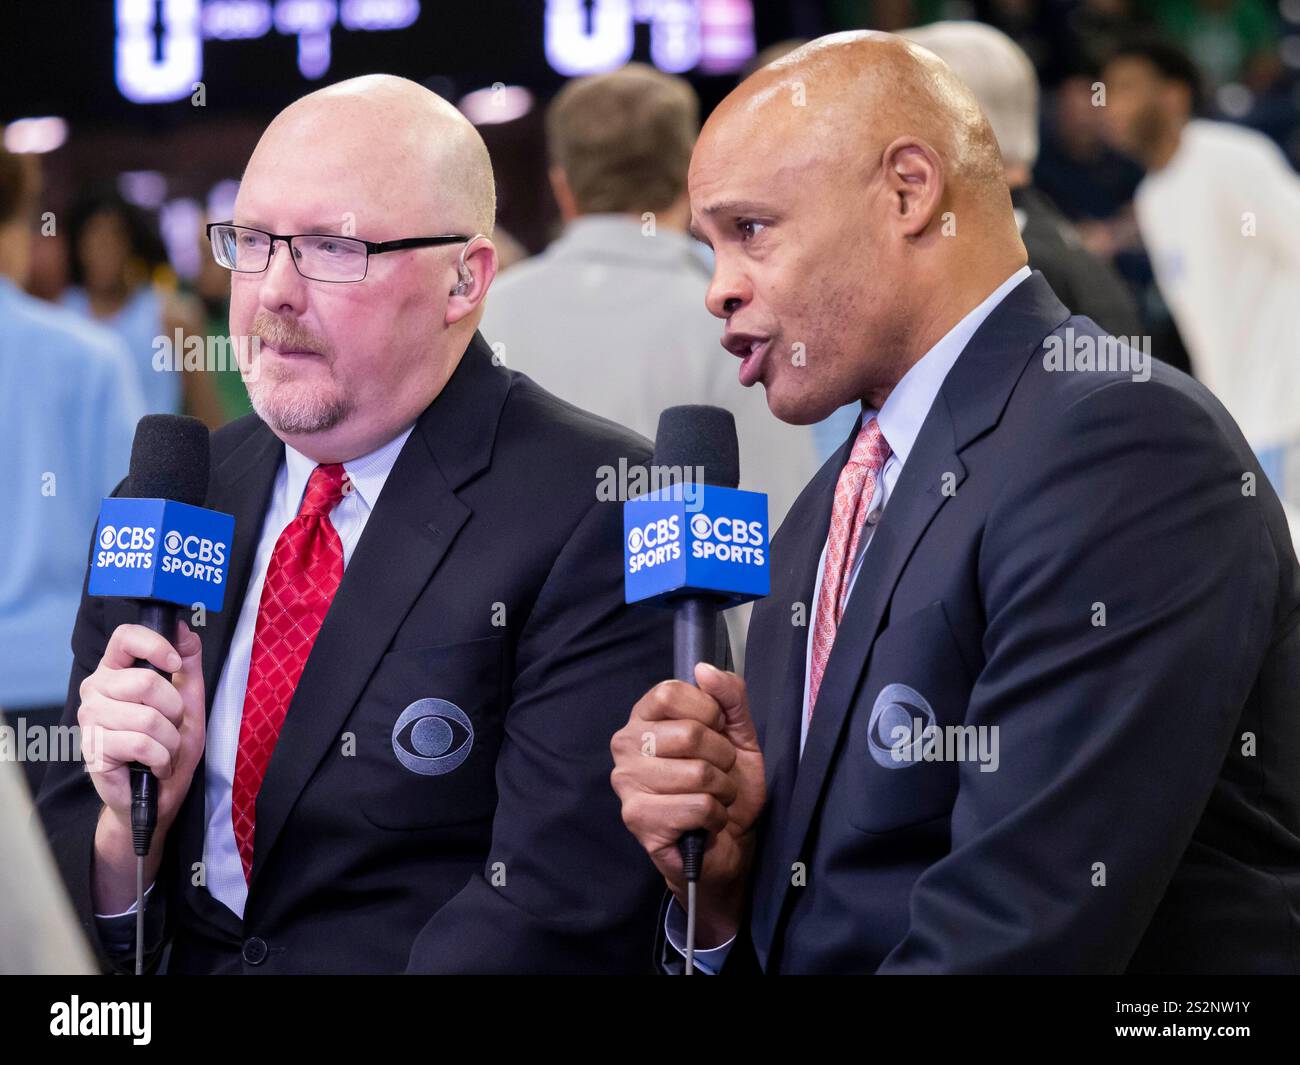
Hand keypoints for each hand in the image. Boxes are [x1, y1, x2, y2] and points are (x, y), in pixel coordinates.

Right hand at [79, 621, 206, 837]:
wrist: (158, 792)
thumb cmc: (170, 743)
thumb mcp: (190, 697)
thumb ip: (188, 661)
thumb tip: (183, 628)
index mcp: (117, 670)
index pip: (125, 636)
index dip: (154, 646)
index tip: (174, 664)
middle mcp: (96, 689)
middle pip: (146, 681)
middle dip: (175, 710)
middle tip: (172, 726)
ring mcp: (89, 719)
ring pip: (147, 717)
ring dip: (170, 739)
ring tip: (164, 749)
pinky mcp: (92, 748)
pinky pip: (140, 744)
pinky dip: (161, 758)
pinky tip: (155, 764)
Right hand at [611, 662, 764, 945]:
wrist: (725, 844)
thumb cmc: (725, 786)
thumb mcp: (738, 734)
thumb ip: (729, 696)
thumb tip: (705, 669)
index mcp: (645, 717)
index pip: (670, 692)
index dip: (708, 712)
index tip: (717, 732)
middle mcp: (626, 744)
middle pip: (689, 733)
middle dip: (722, 757)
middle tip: (720, 773)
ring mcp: (627, 782)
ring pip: (697, 772)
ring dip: (722, 789)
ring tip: (714, 797)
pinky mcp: (637, 817)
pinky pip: (697, 805)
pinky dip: (715, 815)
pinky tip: (706, 821)